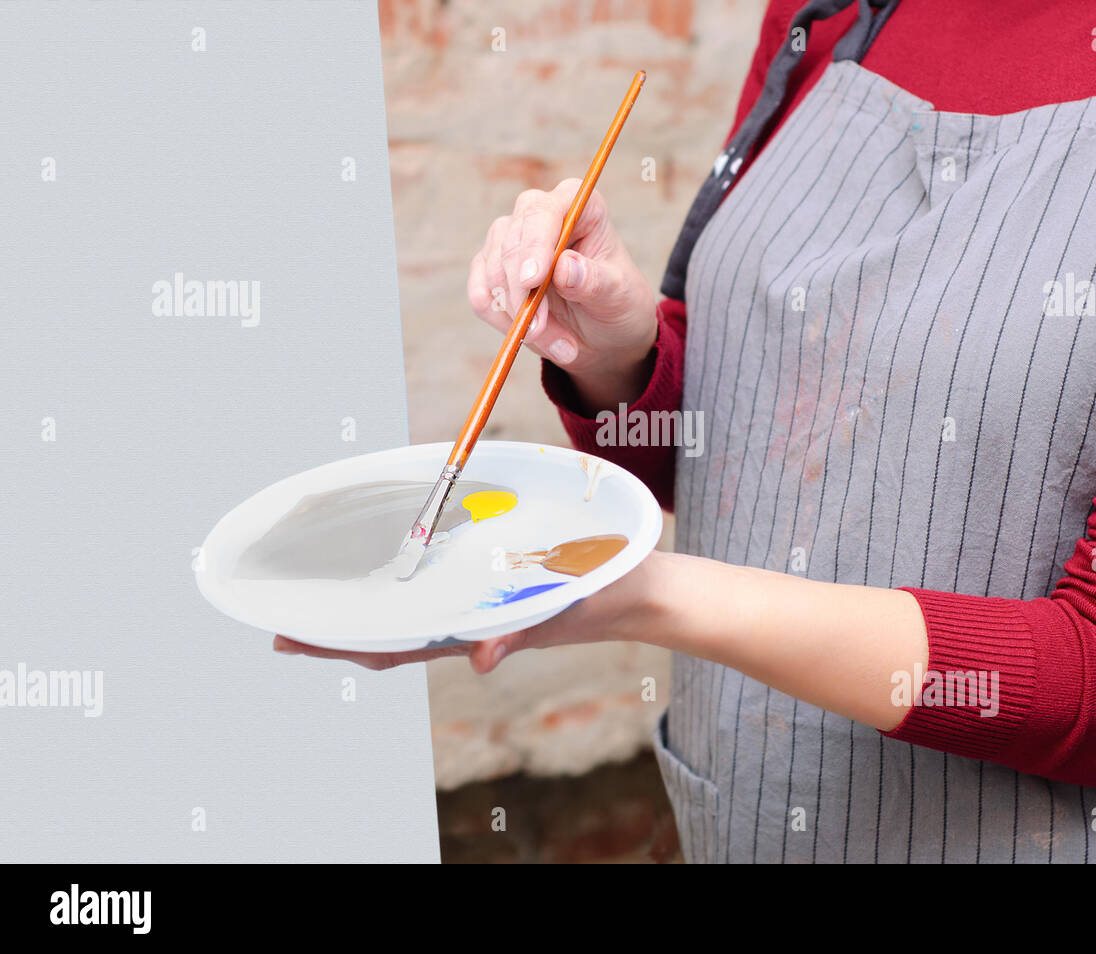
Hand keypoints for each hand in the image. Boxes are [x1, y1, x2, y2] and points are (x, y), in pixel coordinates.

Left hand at [272, 549, 674, 672]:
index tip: (291, 638)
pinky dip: (404, 587)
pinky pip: (438, 594)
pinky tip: (388, 574)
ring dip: (363, 612)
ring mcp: (479, 609)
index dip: (341, 644)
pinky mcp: (494, 592)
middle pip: (388, 635)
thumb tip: (482, 661)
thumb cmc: (606, 592)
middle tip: (278, 625)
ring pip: (408, 617)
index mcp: (478, 629)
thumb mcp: (568, 605)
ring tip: (317, 602)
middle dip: (335, 633)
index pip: (395, 644)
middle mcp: (469, 623)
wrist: (642, 590)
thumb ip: (524, 630)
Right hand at [467, 178, 657, 411]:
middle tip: (541, 330)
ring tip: (559, 344)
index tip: (533, 281)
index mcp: (579, 206)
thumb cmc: (618, 304)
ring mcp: (511, 240)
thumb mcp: (618, 296)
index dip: (534, 244)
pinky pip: (481, 295)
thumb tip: (565, 266)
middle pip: (510, 242)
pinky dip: (502, 323)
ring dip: (518, 316)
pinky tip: (532, 337)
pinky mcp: (492, 271)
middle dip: (523, 293)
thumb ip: (594, 280)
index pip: (543, 212)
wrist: (605, 334)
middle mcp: (539, 215)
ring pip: (492, 273)